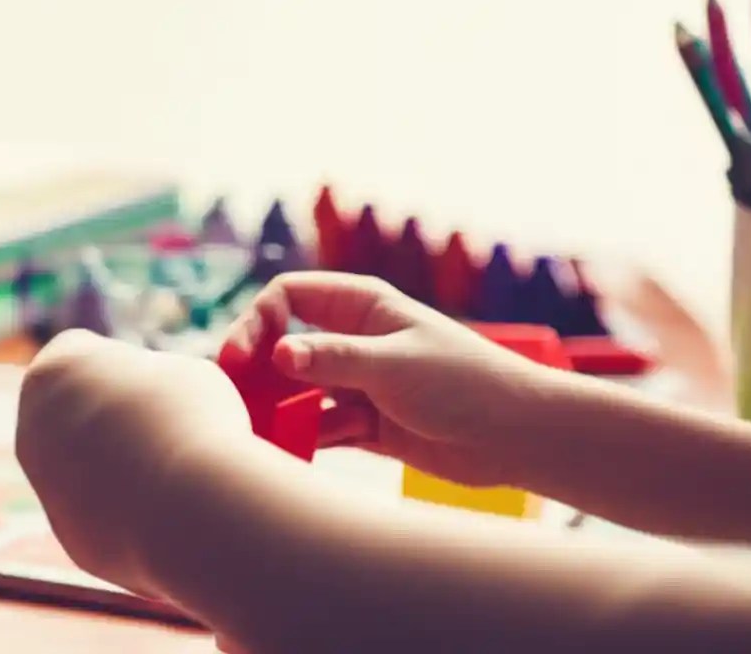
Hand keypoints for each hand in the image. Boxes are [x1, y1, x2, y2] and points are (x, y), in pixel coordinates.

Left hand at [15, 329, 252, 597]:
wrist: (189, 507)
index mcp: (52, 369)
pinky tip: (165, 512)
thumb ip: (144, 379)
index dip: (132, 367)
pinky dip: (132, 512)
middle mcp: (33, 426)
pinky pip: (105, 513)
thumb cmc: (189, 420)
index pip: (87, 353)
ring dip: (125, 467)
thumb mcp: (177, 371)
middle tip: (171, 427)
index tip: (164, 385)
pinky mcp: (67, 534)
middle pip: (80, 411)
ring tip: (174, 471)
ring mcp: (44, 485)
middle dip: (116, 418)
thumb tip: (139, 402)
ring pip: (90, 466)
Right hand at [223, 272, 565, 486]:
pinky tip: (286, 453)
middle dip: (259, 370)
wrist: (516, 435)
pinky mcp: (367, 426)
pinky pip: (321, 429)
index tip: (241, 357)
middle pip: (286, 346)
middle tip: (234, 398)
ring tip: (255, 432)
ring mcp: (359, 384)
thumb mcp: (391, 364)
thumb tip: (276, 355)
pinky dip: (302, 439)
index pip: (289, 297)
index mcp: (362, 305)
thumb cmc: (464, 381)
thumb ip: (332, 359)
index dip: (258, 321)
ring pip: (300, 392)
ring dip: (278, 410)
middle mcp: (355, 340)